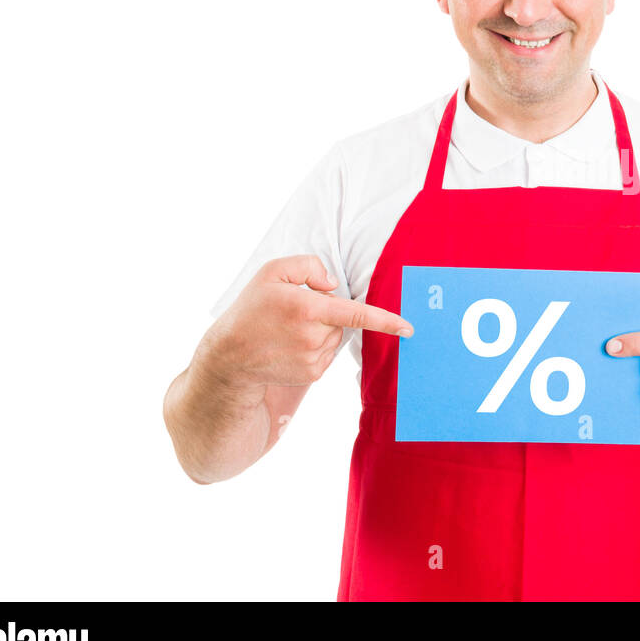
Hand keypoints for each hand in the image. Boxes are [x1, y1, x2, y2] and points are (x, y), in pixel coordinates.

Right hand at [196, 254, 413, 387]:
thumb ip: (308, 266)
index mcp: (307, 309)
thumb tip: (334, 285)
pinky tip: (291, 346)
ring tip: (289, 331)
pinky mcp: (312, 374)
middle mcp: (313, 337)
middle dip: (326, 313)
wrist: (230, 356)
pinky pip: (327, 353)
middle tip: (294, 313)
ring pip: (335, 337)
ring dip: (321, 330)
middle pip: (341, 320)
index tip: (408, 327)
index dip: (386, 320)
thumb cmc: (252, 309)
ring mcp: (313, 359)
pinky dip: (316, 346)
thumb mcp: (272, 272)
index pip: (357, 314)